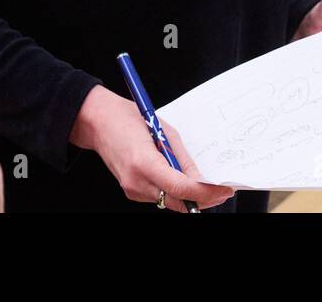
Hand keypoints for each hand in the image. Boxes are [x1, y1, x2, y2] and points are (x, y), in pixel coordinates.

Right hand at [69, 86, 234, 211]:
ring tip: (203, 183)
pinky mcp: (130, 191)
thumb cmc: (128, 118)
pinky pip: (159, 197)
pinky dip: (173, 191)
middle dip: (202, 199)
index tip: (223, 190)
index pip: (182, 188)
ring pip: (170, 202)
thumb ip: (182, 159)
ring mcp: (131, 189)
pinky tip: (181, 180)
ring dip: (188, 195)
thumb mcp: (164, 131)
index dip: (206, 192)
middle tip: (221, 191)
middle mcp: (136, 182)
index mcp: (144, 162)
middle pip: (178, 202)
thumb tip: (201, 178)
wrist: (98, 122)